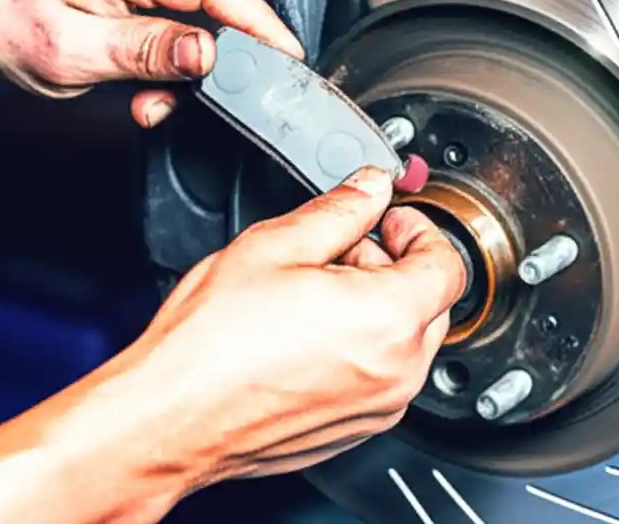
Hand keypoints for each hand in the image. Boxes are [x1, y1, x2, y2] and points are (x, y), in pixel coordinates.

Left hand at [0, 0, 299, 122]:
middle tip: (208, 104)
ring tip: (149, 105)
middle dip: (219, 60)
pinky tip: (144, 90)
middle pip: (217, 0)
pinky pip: (178, 22)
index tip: (289, 59)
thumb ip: (144, 51)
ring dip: (187, 70)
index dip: (260, 22)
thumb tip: (208, 51)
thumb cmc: (7, 27)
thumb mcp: (73, 54)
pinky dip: (171, 63)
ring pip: (199, 18)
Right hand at [122, 167, 465, 481]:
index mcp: (389, 319)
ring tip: (315, 293)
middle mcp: (397, 372)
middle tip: (342, 251)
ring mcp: (378, 409)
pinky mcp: (354, 430)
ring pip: (407, 342)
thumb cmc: (211, 345)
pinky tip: (308, 334)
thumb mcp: (275, 245)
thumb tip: (369, 189)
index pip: (447, 263)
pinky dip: (362, 349)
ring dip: (379, 309)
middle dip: (395, 267)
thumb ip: (340, 209)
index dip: (419, 230)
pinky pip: (381, 378)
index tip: (390, 221)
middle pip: (432, 303)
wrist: (171, 418)